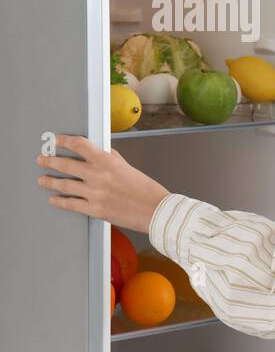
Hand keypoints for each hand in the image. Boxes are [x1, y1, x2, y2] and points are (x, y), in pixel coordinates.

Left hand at [37, 135, 169, 232]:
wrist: (156, 210)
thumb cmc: (147, 190)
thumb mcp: (129, 168)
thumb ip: (112, 160)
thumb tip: (100, 154)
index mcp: (107, 161)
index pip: (79, 145)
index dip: (64, 141)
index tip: (56, 141)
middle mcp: (98, 175)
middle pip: (65, 165)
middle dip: (50, 161)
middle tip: (42, 160)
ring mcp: (94, 193)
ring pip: (64, 185)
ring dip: (50, 181)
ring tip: (42, 180)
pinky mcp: (94, 209)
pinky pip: (70, 204)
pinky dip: (59, 201)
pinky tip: (54, 199)